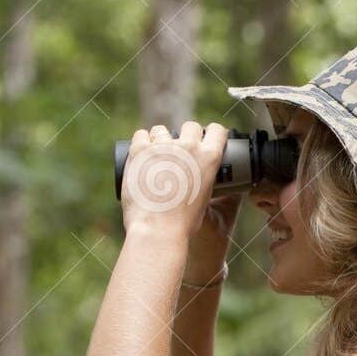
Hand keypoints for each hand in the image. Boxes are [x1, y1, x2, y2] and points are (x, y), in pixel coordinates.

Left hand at [120, 121, 230, 245]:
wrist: (158, 228)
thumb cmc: (183, 222)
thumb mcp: (205, 198)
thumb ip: (203, 179)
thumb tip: (197, 176)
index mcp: (209, 158)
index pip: (217, 130)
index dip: (212, 134)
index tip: (206, 139)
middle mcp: (188, 147)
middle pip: (190, 126)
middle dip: (186, 136)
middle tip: (180, 151)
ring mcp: (163, 146)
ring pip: (162, 130)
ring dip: (161, 139)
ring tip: (157, 157)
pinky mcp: (139, 150)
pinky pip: (141, 135)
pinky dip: (142, 142)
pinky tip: (141, 155)